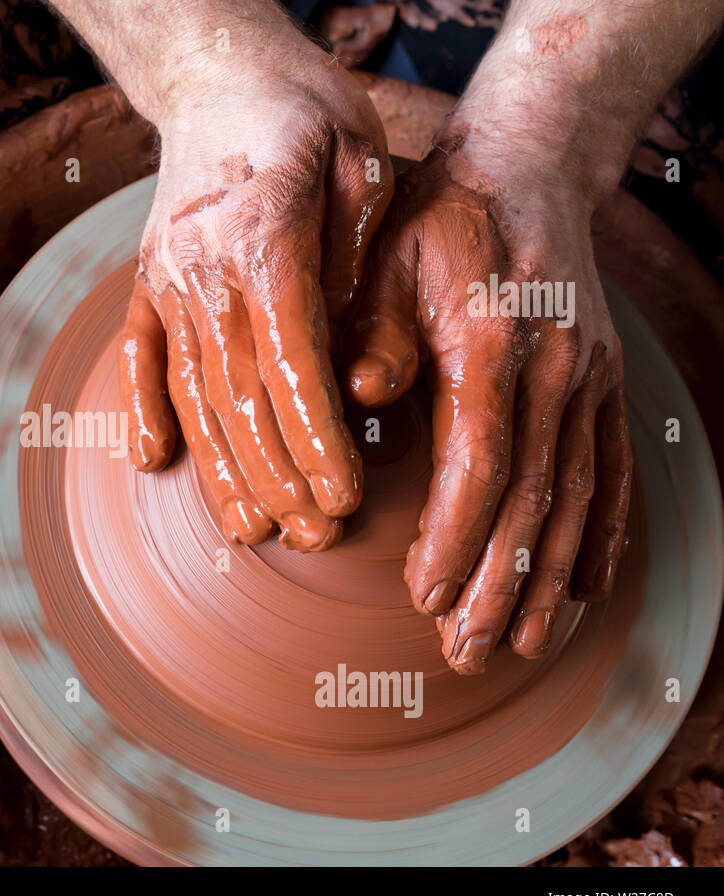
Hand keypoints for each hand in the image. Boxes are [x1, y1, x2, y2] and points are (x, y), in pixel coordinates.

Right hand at [119, 33, 392, 550]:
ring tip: (251, 530)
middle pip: (238, 395)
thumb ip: (355, 262)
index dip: (315, 437)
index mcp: (264, 236)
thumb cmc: (305, 114)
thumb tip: (352, 362)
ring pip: (191, 392)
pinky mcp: (146, 283)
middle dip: (278, 475)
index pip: (291, 360)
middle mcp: (202, 268)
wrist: (218, 72)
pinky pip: (140, 357)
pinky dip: (143, 410)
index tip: (343, 497)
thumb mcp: (361, 165)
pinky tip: (152, 464)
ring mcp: (164, 279)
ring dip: (220, 467)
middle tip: (316, 535)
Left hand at [343, 138, 632, 673]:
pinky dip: (603, 534)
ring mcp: (588, 380)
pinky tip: (590, 586)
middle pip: (533, 499)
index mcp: (494, 346)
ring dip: (550, 578)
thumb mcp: (387, 260)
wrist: (527, 165)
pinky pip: (611, 471)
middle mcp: (556, 372)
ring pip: (577, 498)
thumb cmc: (437, 219)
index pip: (481, 463)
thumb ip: (374, 332)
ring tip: (525, 644)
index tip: (428, 596)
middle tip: (468, 652)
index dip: (458, 536)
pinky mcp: (601, 384)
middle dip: (500, 585)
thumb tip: (361, 398)